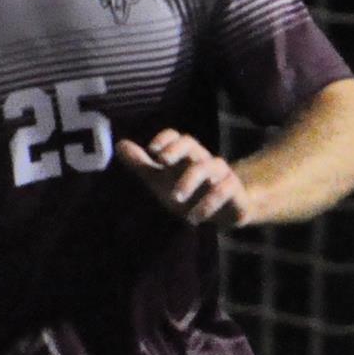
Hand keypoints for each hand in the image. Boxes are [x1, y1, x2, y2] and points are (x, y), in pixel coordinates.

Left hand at [115, 128, 250, 227]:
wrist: (223, 211)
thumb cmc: (188, 190)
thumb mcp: (162, 180)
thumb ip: (142, 164)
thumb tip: (120, 145)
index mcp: (186, 155)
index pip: (178, 138)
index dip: (166, 139)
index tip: (153, 149)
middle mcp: (203, 160)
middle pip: (192, 145)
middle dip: (177, 151)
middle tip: (162, 163)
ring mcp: (221, 174)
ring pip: (210, 166)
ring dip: (191, 180)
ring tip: (175, 200)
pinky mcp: (233, 191)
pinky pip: (226, 190)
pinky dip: (210, 203)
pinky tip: (195, 217)